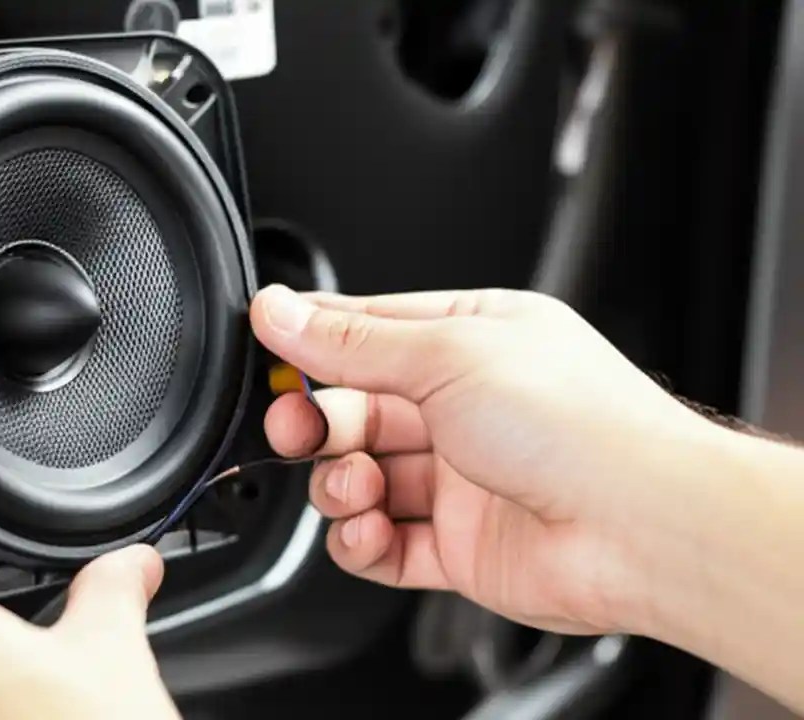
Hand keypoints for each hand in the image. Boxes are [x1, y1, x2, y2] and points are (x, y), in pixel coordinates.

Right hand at [252, 285, 724, 635]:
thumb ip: (351, 341)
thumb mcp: (447, 353)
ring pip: (363, 479)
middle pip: (356, 410)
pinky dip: (361, 541)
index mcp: (472, 339)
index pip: (368, 333)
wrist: (642, 527)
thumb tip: (280, 312)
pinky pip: (383, 545)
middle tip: (293, 428)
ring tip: (355, 484)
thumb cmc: (577, 425)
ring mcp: (462, 480)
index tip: (268, 352)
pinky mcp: (458, 547)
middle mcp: (466, 407)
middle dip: (316, 421)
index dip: (313, 345)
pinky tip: (367, 530)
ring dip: (340, 484)